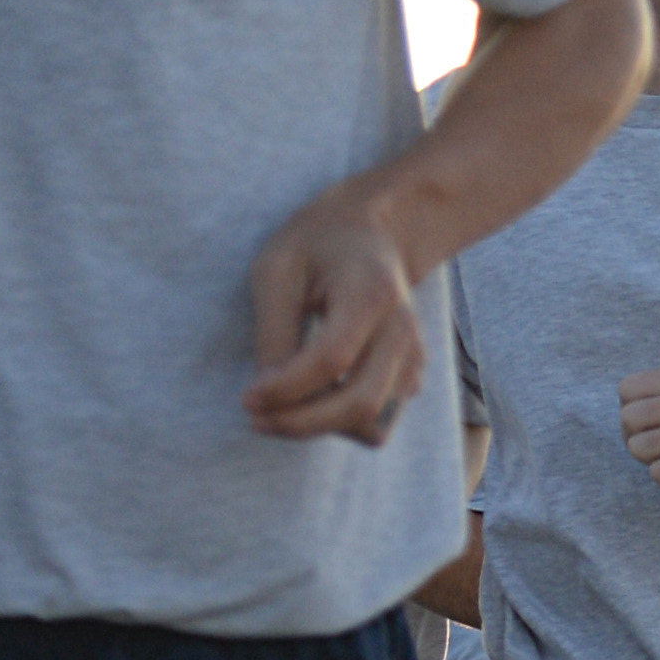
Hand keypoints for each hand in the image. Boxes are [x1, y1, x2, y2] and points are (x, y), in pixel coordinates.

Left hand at [243, 187, 426, 445]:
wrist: (372, 233)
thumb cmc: (317, 244)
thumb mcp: (279, 269)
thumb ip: (274, 333)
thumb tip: (266, 397)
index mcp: (371, 293)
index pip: (332, 360)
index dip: (286, 389)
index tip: (247, 398)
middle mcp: (402, 331)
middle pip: (359, 404)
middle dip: (300, 422)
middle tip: (256, 417)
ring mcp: (413, 358)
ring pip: (372, 425)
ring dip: (322, 427)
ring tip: (284, 404)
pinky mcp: (411, 377)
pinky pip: (377, 423)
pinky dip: (341, 424)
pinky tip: (313, 397)